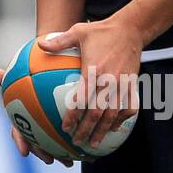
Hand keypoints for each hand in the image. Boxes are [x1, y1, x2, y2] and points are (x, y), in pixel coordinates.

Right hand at [0, 67, 72, 166]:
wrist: (47, 81)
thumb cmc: (30, 79)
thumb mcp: (22, 77)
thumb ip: (11, 78)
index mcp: (23, 117)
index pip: (18, 131)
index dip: (21, 142)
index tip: (24, 152)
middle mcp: (34, 127)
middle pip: (36, 143)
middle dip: (43, 153)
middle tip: (49, 159)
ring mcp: (48, 130)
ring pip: (54, 145)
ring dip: (62, 155)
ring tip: (72, 161)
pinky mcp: (64, 129)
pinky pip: (71, 139)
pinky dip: (80, 145)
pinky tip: (91, 151)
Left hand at [40, 16, 141, 149]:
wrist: (131, 29)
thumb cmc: (101, 30)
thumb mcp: (79, 31)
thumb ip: (59, 41)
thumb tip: (40, 45)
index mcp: (94, 71)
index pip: (82, 99)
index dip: (73, 116)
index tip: (66, 128)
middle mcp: (109, 81)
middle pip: (97, 113)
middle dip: (86, 130)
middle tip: (77, 142)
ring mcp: (122, 85)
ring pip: (113, 114)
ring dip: (103, 131)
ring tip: (95, 144)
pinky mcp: (132, 85)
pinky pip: (129, 108)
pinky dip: (121, 120)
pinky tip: (114, 128)